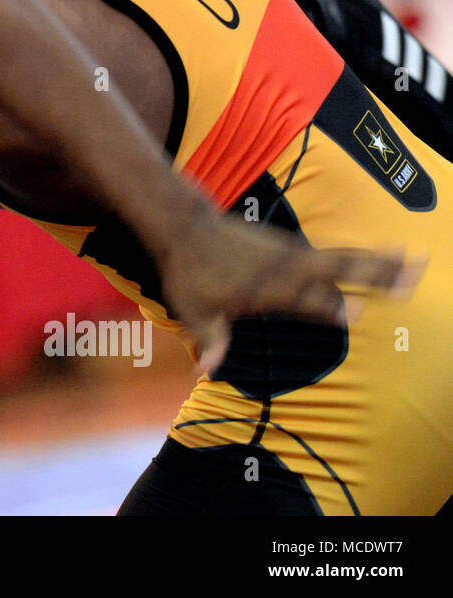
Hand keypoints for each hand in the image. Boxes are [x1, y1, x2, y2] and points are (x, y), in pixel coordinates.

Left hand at [157, 211, 424, 374]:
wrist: (185, 226)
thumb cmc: (189, 273)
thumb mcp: (195, 311)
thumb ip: (210, 340)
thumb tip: (205, 371)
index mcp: (268, 288)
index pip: (304, 301)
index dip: (327, 308)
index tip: (355, 313)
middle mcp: (286, 269)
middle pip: (338, 271)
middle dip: (374, 275)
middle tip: (409, 278)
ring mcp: (291, 253)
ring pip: (341, 259)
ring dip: (378, 262)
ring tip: (412, 261)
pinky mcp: (289, 244)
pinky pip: (330, 253)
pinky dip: (358, 256)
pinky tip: (382, 259)